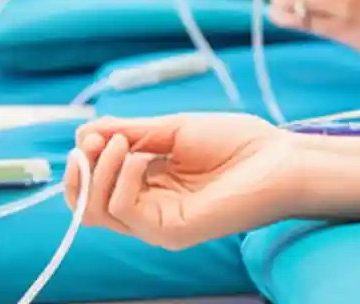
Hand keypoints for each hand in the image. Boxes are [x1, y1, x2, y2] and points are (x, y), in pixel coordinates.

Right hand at [65, 114, 296, 248]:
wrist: (278, 158)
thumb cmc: (237, 143)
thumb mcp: (173, 129)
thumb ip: (130, 133)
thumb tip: (84, 134)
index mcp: (148, 184)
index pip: (95, 184)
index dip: (86, 158)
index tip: (93, 132)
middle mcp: (149, 208)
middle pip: (87, 205)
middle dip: (81, 171)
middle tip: (93, 141)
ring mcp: (158, 224)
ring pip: (98, 212)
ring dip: (99, 171)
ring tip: (122, 143)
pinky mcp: (171, 231)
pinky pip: (125, 212)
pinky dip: (120, 180)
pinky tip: (137, 157)